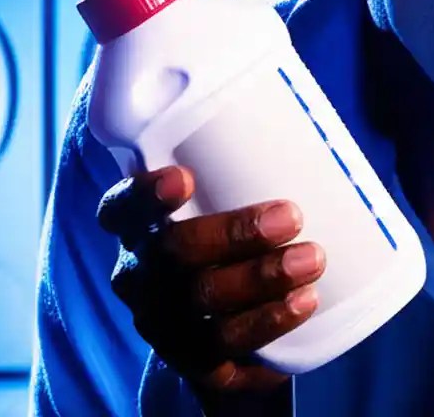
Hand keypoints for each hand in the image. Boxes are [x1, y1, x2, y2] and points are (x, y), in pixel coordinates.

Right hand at [97, 166, 325, 410]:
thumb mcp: (232, 193)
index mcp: (140, 228)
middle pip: (172, 256)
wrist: (234, 326)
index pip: (120, 208)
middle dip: (234, 234)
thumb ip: (252, 145)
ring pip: (201, 304)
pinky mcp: (196, 360)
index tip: (181, 178)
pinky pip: (223, 350)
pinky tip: (303, 304)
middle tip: (292, 216)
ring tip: (313, 260)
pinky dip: (267, 325)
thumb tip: (295, 73)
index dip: (142, 196)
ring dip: (260, 279)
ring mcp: (165, 322)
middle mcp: (142, 276)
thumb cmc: (237, 238)